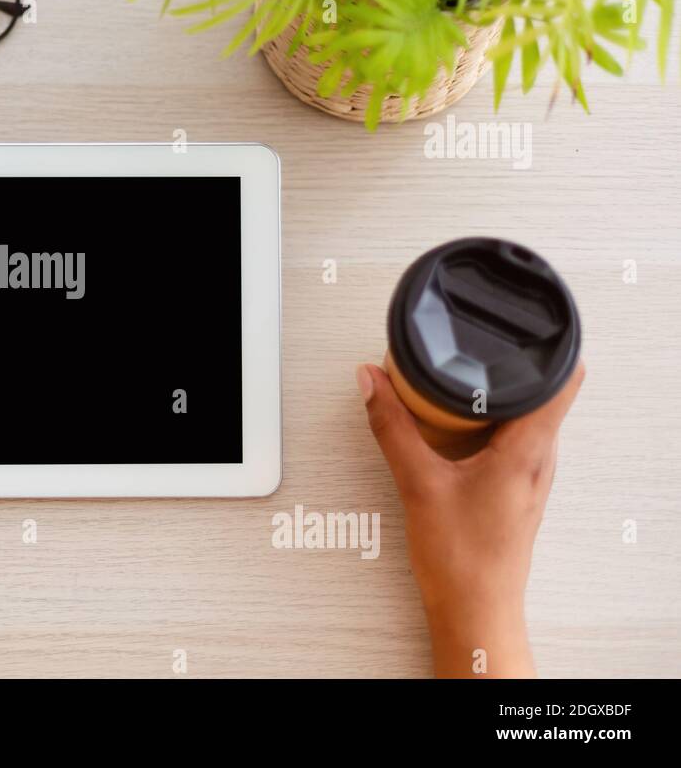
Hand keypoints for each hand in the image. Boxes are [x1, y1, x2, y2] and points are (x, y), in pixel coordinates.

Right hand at [356, 361, 584, 677]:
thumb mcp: (417, 482)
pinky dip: (485, 422)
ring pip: (522, 415)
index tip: (516, 325)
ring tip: (455, 381)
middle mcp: (540, 457)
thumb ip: (391, 426)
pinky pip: (509, 438)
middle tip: (468, 347)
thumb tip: (371, 380)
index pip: (563, 379)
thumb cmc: (462, 557)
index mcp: (530, 447)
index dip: (545, 346)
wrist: (475, 610)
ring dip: (493, 395)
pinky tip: (453, 426)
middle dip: (505, 365)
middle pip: (539, 391)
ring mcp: (531, 474)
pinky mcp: (515, 488)